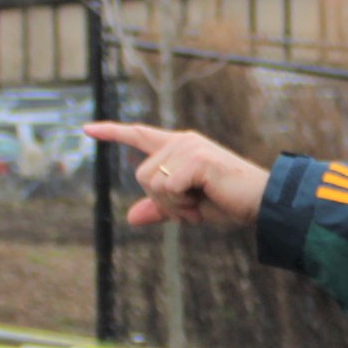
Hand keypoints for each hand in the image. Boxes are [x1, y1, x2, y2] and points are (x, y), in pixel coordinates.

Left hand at [84, 122, 270, 230]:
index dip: (112, 133)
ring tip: (201, 201)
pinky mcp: (196, 158)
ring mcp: (188, 147)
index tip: (86, 129)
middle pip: (142, 176)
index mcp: (179, 148)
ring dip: (174, 204)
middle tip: (193, 206)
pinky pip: (167, 188)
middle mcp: (181, 141)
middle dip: (162, 201)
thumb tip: (130, 217)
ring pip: (152, 183)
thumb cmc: (228, 203)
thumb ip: (160, 209)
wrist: (261, 203)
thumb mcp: (187, 209)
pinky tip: (205, 198)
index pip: (139, 136)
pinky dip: (182, 203)